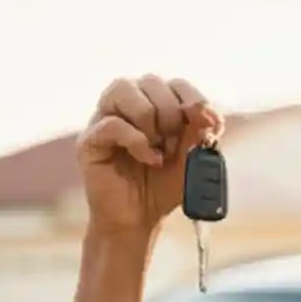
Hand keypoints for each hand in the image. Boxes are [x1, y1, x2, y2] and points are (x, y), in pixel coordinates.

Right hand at [77, 74, 223, 236]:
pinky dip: (137, 141)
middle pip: (151, 80)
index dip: (195, 100)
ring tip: (157, 148)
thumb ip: (203, 132)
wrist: (141, 221)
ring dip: (149, 118)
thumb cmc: (165, 186)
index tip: (210, 125)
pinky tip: (148, 160)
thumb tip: (207, 112)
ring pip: (123, 88)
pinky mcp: (90, 140)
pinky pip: (112, 124)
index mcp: (156, 104)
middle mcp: (128, 105)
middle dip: (171, 113)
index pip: (177, 84)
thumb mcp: (194, 158)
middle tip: (174, 144)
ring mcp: (105, 118)